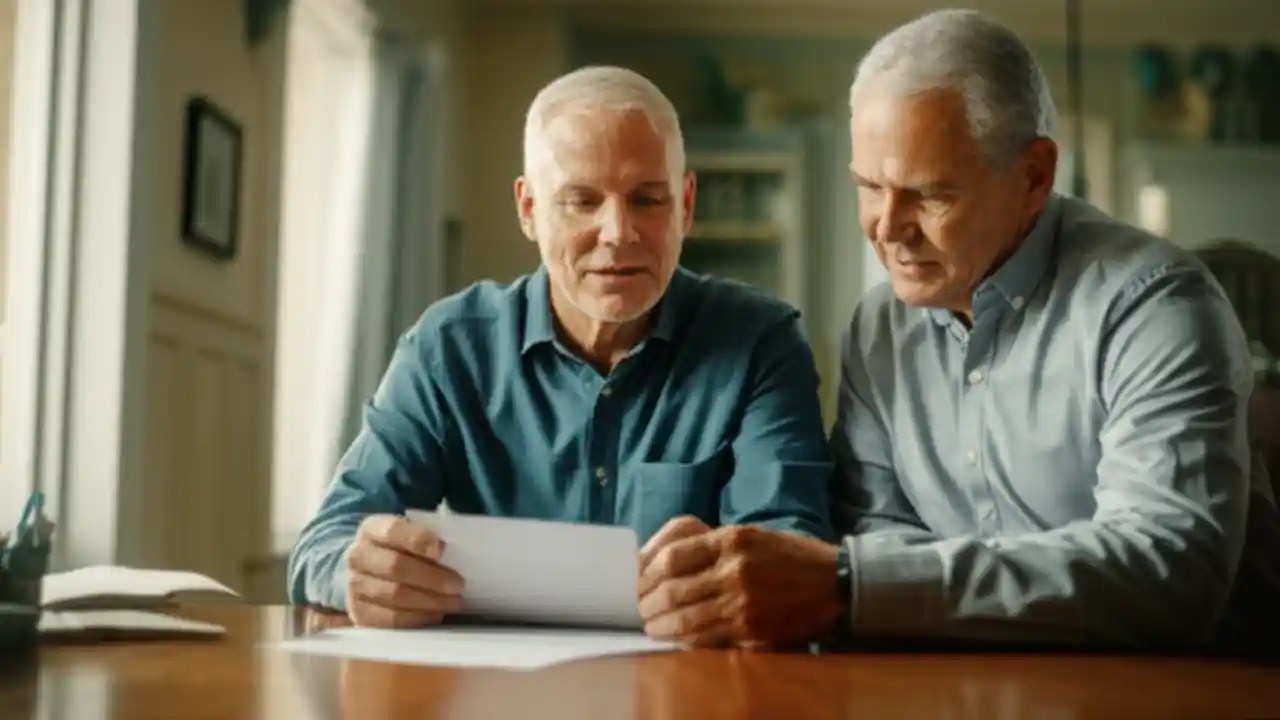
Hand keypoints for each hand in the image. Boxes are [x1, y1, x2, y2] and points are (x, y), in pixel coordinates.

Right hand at [344, 514, 464, 627]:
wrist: (366, 572)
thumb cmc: (398, 551)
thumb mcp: (408, 535)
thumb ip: (425, 538)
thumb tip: (446, 552)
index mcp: (371, 529)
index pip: (393, 531)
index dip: (418, 540)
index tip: (442, 550)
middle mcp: (358, 556)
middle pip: (395, 567)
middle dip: (431, 577)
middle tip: (457, 584)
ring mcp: (355, 586)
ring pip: (394, 595)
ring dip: (429, 600)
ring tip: (453, 602)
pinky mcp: (359, 614)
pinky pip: (390, 620)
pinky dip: (417, 618)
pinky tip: (435, 615)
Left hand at [638, 521, 841, 647]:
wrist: (835, 582)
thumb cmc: (790, 557)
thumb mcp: (751, 537)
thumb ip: (712, 548)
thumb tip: (667, 565)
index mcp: (730, 539)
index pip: (672, 557)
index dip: (648, 574)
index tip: (639, 584)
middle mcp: (733, 568)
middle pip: (673, 590)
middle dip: (649, 604)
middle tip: (640, 610)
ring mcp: (742, 601)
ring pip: (685, 618)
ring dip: (662, 626)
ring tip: (652, 628)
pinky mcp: (751, 628)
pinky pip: (707, 637)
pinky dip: (685, 639)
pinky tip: (676, 638)